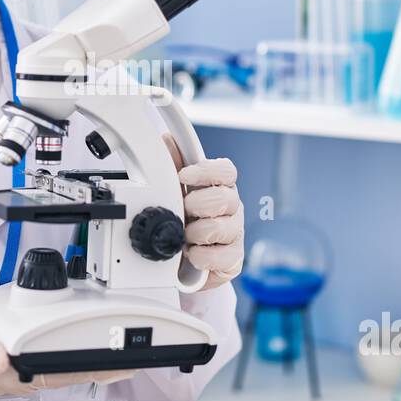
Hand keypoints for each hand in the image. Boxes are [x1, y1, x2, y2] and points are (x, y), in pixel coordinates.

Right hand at [0, 320, 135, 396]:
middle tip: (133, 361)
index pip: (62, 372)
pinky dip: (74, 361)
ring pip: (65, 371)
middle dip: (102, 368)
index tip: (117, 364)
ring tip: (118, 358)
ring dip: (91, 365)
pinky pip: (53, 366)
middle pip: (71, 374)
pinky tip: (85, 355)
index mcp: (15, 373)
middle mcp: (23, 377)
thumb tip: (1, 359)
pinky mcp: (20, 365)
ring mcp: (23, 373)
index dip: (92, 368)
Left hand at [163, 135, 243, 288]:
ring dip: (197, 232)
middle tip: (184, 210)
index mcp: (220, 187)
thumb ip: (172, 164)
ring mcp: (234, 233)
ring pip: (223, 228)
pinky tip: (192, 253)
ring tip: (184, 235)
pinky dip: (202, 256)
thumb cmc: (184, 220)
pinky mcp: (233, 259)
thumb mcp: (174, 191)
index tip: (184, 175)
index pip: (226, 171)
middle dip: (198, 204)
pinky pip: (223, 257)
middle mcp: (231, 208)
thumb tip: (166, 141)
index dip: (206, 171)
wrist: (183, 259)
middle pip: (226, 198)